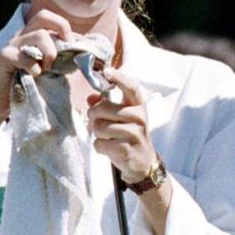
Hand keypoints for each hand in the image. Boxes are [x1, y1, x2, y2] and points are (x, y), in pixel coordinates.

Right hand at [0, 10, 73, 117]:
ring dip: (50, 54)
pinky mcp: (5, 56)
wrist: (1, 101)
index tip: (79, 49)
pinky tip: (34, 75)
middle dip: (61, 27)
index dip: (69, 32)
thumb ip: (62, 55)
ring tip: (47, 69)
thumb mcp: (49, 67)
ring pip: (39, 35)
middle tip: (66, 46)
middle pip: (43, 15)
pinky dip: (34, 67)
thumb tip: (85, 47)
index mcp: (34, 35)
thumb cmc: (28, 83)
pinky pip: (25, 56)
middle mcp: (23, 35)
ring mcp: (13, 44)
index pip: (53, 21)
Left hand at [86, 67, 154, 181]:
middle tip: (97, 120)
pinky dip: (100, 146)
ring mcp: (133, 134)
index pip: (131, 87)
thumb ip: (106, 105)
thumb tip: (90, 98)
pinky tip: (109, 148)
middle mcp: (139, 117)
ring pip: (99, 127)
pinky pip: (99, 143)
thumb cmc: (130, 135)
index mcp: (139, 106)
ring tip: (107, 136)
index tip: (107, 71)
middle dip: (94, 115)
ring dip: (97, 133)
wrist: (143, 162)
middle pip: (103, 108)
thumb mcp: (122, 118)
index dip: (119, 78)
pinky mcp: (125, 149)